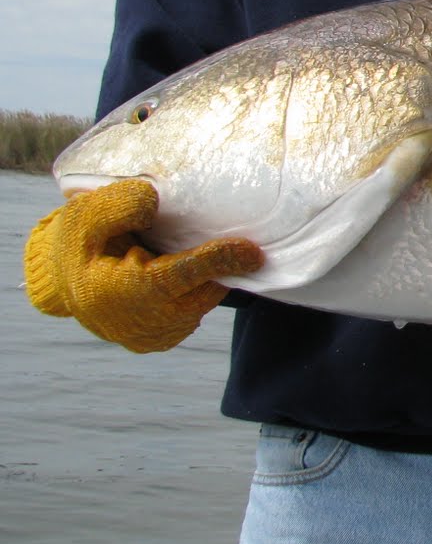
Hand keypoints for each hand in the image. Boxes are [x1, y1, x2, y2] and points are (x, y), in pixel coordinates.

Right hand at [24, 178, 262, 352]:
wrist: (67, 280)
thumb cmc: (80, 241)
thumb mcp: (85, 214)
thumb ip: (117, 205)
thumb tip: (153, 203)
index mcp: (111, 291)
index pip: (174, 278)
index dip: (214, 262)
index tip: (252, 251)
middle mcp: (134, 323)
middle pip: (199, 294)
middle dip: (220, 267)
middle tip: (231, 240)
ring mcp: (150, 337)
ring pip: (202, 305)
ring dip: (210, 279)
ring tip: (200, 253)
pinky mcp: (162, 340)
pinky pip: (196, 313)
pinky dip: (200, 291)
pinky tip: (191, 272)